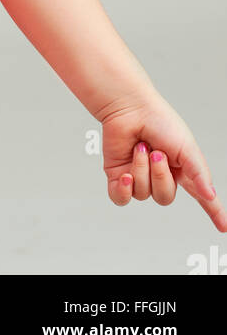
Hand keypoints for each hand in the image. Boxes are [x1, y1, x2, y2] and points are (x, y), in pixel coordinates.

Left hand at [99, 90, 226, 230]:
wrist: (130, 107)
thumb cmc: (159, 121)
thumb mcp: (187, 147)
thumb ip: (200, 173)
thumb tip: (210, 196)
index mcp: (181, 170)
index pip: (200, 197)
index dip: (213, 212)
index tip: (223, 226)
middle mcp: (160, 176)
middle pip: (164, 197)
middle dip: (159, 175)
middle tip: (156, 152)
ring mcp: (138, 177)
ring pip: (142, 194)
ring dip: (141, 169)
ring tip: (140, 147)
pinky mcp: (117, 176)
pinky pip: (120, 198)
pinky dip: (123, 189)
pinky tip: (126, 175)